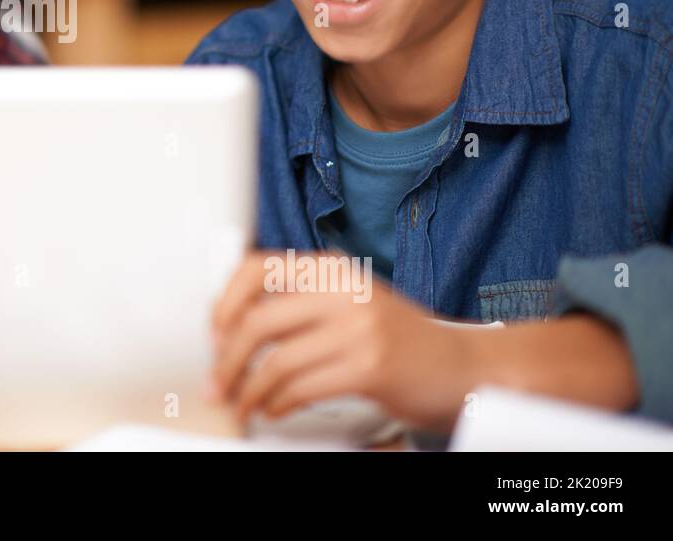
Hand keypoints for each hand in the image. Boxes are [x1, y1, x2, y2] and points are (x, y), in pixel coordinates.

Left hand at [210, 252, 476, 431]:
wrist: (463, 365)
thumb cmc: (400, 339)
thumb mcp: (350, 302)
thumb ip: (302, 303)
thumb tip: (235, 322)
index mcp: (332, 269)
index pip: (257, 267)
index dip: (225, 301)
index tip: (212, 332)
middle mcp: (344, 291)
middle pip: (257, 321)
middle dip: (226, 359)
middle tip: (216, 382)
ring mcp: (358, 329)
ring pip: (276, 362)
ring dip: (248, 391)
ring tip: (242, 404)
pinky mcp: (369, 367)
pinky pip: (301, 389)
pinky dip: (277, 404)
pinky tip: (273, 409)